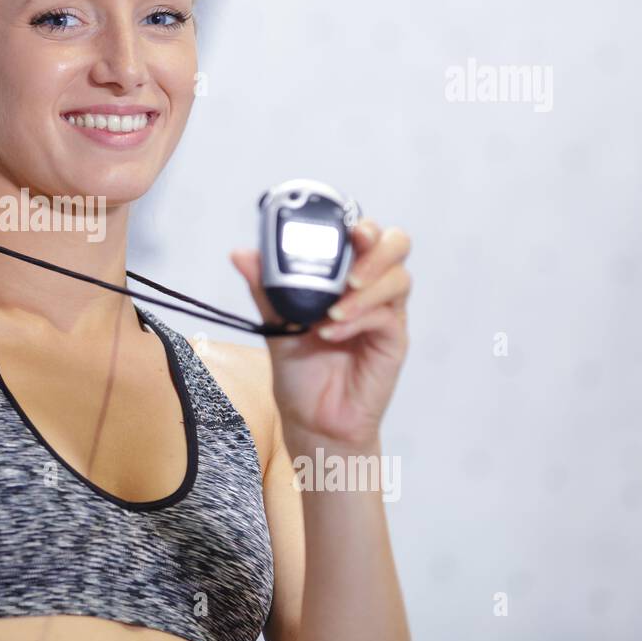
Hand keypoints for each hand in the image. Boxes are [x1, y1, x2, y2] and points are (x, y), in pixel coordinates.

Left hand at [230, 218, 410, 451]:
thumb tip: (242, 254)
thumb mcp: (275, 323)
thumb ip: (265, 289)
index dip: (354, 222)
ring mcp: (385, 314)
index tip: (335, 224)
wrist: (310, 418)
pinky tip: (332, 331)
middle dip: (375, 243)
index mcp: (344, 276)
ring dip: (367, 284)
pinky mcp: (393, 341)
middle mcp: (370, 289)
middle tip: (353, 252)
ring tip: (333, 308)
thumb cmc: (299, 370)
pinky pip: (386, 317)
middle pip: (395, 244)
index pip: (361, 234)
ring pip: (399, 277)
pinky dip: (359, 318)